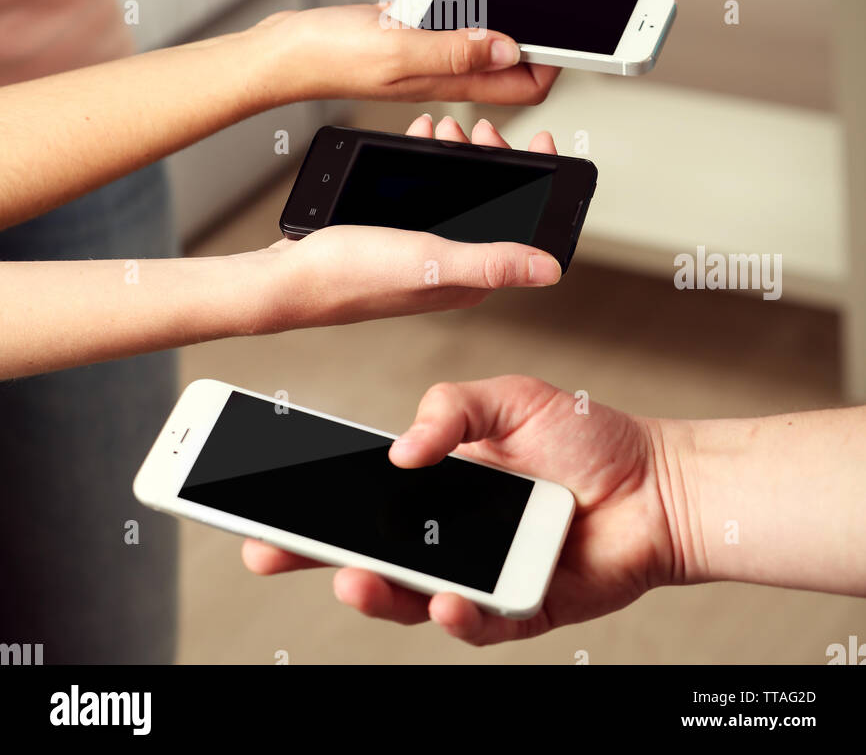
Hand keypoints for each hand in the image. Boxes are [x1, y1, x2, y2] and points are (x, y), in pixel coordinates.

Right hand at [241, 374, 678, 643]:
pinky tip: (446, 598)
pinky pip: (479, 623)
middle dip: (317, 555)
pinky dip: (457, 615)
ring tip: (355, 578)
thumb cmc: (584, 436)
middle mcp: (452, 536)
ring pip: (413, 599)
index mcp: (441, 486)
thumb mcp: (508, 397)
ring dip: (379, 593)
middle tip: (273, 548)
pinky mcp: (521, 610)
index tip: (263, 503)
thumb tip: (400, 448)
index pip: (363, 498)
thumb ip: (450, 409)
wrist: (658, 480)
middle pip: (371, 554)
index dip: (314, 504)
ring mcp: (482, 577)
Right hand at [245, 115, 562, 333]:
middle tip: (480, 129)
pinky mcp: (393, 238)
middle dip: (493, 160)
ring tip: (446, 130)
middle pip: (492, 206)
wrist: (289, 277)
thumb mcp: (431, 261)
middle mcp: (450, 267)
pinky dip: (425, 165)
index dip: (537, 184)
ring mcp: (420, 251)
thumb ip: (492, 262)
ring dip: (458, 158)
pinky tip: (416, 143)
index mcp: (470, 278)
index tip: (540, 142)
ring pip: (457, 196)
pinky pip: (422, 194)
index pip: (522, 230)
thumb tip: (551, 268)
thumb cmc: (353, 277)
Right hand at [248, 0, 576, 108]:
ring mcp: (428, 47)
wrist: (282, 50)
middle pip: (511, 42)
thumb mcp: (398, 49)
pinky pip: (445, 2)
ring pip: (480, 16)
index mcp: (452, 81)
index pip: (524, 82)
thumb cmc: (329, 57)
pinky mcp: (408, 28)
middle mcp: (446, 68)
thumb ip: (454, 50)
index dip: (554, 57)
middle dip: (534, 4)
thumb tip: (508, 47)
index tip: (569, 20)